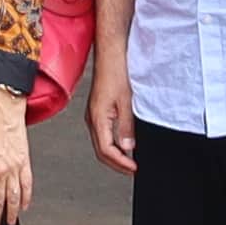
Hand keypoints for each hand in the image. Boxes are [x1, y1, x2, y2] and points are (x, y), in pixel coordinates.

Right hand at [88, 52, 139, 176]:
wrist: (110, 55)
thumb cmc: (115, 72)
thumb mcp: (126, 102)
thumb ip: (126, 126)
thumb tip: (128, 146)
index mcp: (97, 118)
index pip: (106, 150)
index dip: (120, 162)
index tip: (133, 168)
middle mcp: (92, 118)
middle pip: (101, 151)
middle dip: (116, 163)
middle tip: (131, 169)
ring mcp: (93, 115)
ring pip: (100, 143)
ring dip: (114, 155)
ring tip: (129, 161)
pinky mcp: (97, 110)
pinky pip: (102, 134)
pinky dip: (112, 144)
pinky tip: (122, 144)